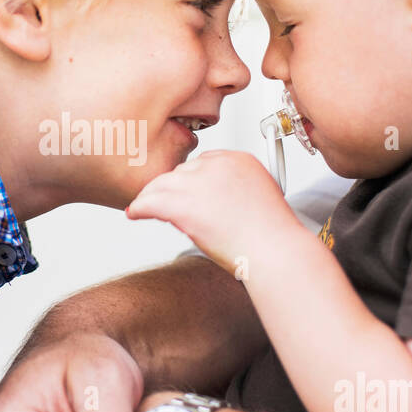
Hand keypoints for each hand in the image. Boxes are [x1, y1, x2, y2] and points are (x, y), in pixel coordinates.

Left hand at [126, 150, 300, 274]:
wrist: (275, 252)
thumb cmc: (273, 236)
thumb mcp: (261, 200)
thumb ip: (237, 192)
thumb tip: (217, 202)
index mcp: (239, 160)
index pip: (203, 162)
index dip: (190, 179)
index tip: (184, 191)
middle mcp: (217, 166)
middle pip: (181, 171)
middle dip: (172, 188)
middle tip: (164, 203)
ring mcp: (198, 183)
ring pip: (162, 184)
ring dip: (152, 196)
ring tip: (145, 207)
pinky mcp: (183, 204)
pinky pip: (151, 201)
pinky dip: (140, 208)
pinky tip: (135, 213)